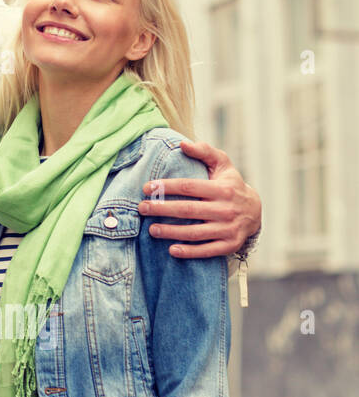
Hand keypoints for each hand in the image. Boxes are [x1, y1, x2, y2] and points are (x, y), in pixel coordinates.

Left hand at [136, 139, 261, 259]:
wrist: (255, 211)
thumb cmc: (230, 185)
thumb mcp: (223, 165)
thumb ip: (204, 152)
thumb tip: (182, 144)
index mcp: (222, 189)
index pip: (189, 187)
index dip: (166, 187)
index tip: (146, 188)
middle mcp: (226, 210)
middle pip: (188, 210)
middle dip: (161, 209)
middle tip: (141, 208)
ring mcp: (229, 229)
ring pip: (195, 233)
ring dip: (171, 232)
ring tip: (151, 229)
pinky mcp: (230, 245)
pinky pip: (207, 250)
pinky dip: (190, 252)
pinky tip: (172, 250)